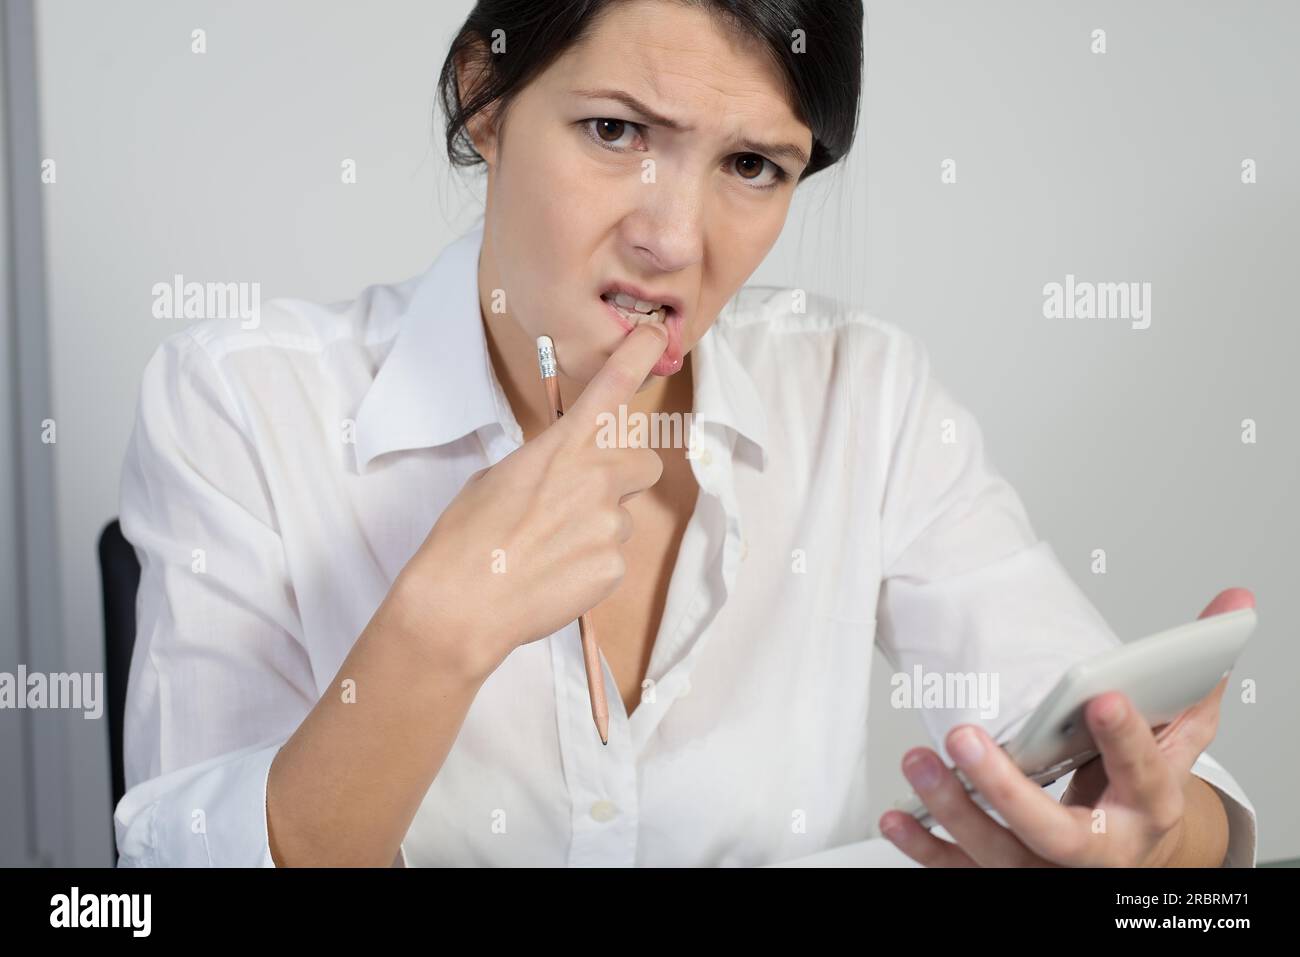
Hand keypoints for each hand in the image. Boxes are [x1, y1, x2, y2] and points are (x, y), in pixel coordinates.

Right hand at [388, 323, 668, 679]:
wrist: (461, 603)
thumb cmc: (466, 537)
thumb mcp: (499, 477)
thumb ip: (546, 463)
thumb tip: (565, 472)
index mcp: (563, 446)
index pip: (612, 387)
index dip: (638, 355)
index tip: (653, 337)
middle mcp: (597, 478)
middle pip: (644, 461)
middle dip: (624, 475)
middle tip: (583, 498)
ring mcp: (611, 525)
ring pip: (623, 518)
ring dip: (596, 528)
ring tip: (548, 549)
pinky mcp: (615, 568)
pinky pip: (613, 559)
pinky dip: (589, 566)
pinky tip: (553, 575)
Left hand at [877, 587, 1254, 865]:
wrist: (1133, 859)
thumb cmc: (1143, 791)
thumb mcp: (1180, 739)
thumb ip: (1196, 676)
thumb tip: (1231, 604)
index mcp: (1148, 806)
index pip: (1143, 774)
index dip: (1125, 739)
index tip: (1103, 695)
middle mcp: (1101, 848)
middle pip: (1056, 832)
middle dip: (1008, 790)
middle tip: (964, 737)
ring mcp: (1050, 870)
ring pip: (1000, 855)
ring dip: (954, 810)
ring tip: (919, 760)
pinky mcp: (1008, 878)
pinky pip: (962, 873)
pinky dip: (925, 848)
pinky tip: (895, 817)